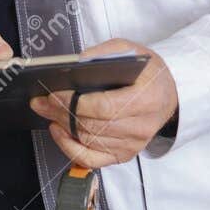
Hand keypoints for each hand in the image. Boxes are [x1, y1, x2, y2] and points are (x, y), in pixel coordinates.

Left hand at [30, 38, 177, 166]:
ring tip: (46, 111)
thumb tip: (76, 63)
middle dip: (60, 112)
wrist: (170, 95)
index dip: (74, 102)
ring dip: (62, 126)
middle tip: (40, 101)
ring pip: (88, 140)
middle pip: (92, 125)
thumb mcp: (131, 50)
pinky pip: (91, 159)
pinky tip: (59, 132)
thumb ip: (104, 53)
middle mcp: (141, 126)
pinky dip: (70, 148)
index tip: (54, 94)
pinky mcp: (124, 154)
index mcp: (146, 98)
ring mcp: (133, 143)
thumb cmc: (149, 73)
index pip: (104, 107)